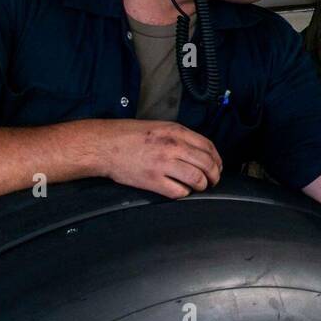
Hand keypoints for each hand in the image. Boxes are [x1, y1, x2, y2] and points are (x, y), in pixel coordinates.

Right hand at [89, 119, 222, 198]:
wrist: (103, 145)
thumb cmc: (128, 135)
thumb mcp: (159, 127)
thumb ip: (180, 136)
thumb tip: (199, 150)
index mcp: (176, 131)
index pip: (208, 147)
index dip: (217, 159)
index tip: (217, 166)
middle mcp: (173, 146)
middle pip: (207, 164)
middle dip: (214, 175)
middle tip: (212, 180)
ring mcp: (163, 164)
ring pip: (197, 179)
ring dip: (202, 186)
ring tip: (199, 187)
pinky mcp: (152, 180)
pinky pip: (179, 192)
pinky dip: (184, 193)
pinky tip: (181, 190)